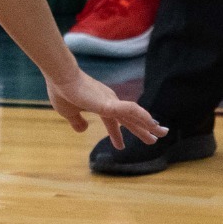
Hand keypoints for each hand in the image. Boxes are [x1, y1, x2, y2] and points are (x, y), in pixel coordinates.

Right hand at [46, 70, 166, 148]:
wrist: (60, 77)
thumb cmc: (62, 91)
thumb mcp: (68, 112)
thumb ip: (76, 121)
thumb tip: (83, 129)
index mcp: (99, 105)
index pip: (111, 122)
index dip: (115, 134)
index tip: (120, 146)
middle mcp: (109, 102)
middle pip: (130, 119)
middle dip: (143, 129)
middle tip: (156, 138)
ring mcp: (111, 102)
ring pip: (135, 116)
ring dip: (149, 125)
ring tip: (162, 133)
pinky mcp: (110, 103)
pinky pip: (131, 110)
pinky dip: (143, 117)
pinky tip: (153, 124)